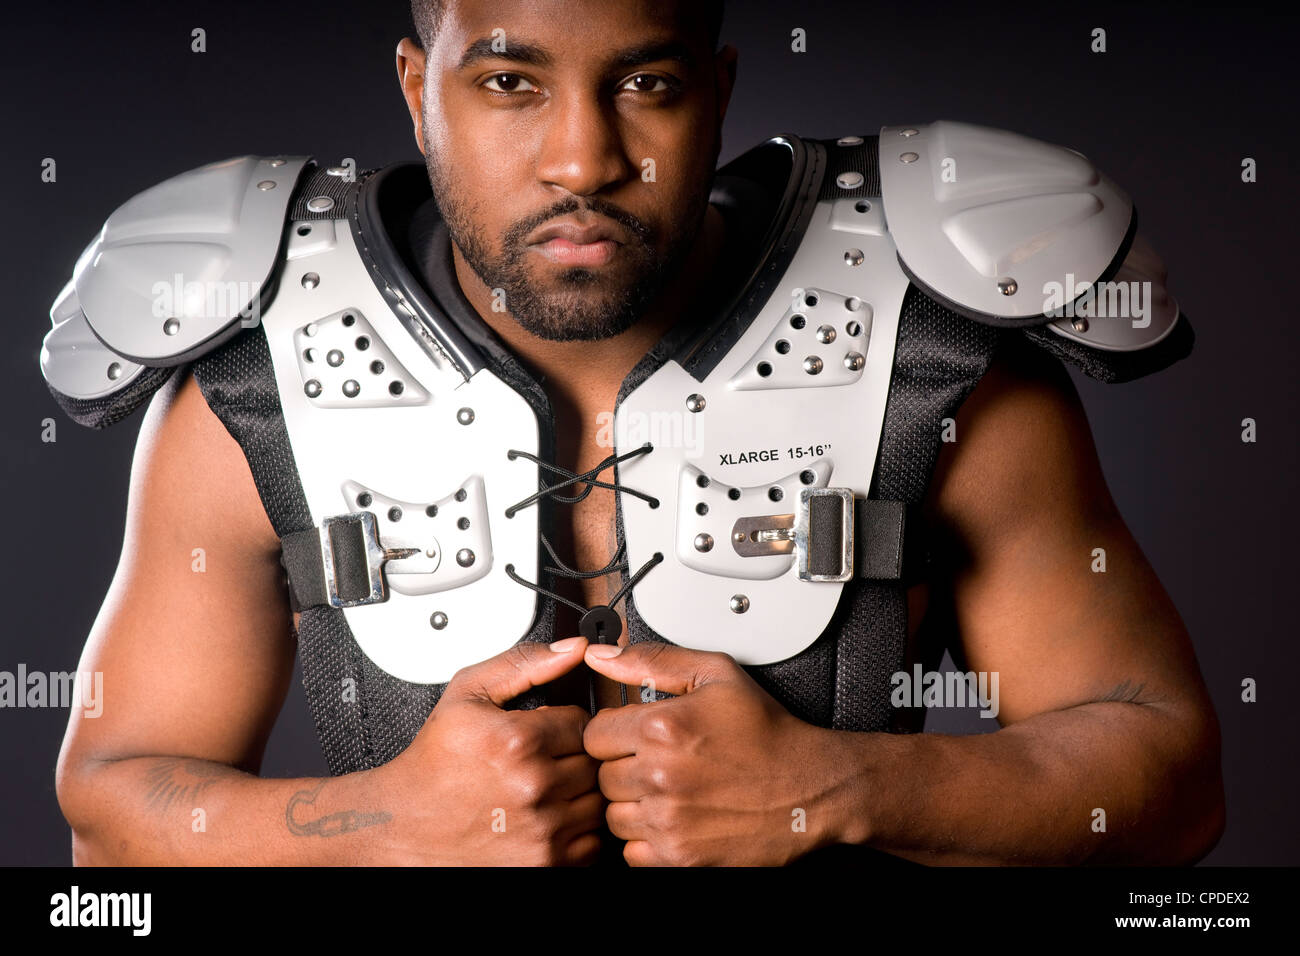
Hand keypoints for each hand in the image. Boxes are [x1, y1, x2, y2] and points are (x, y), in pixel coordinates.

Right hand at [372, 636, 604, 864]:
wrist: (405, 825)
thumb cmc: (434, 764)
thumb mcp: (467, 694)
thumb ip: (522, 663)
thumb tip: (573, 648)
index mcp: (518, 741)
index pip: (584, 722)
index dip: (565, 724)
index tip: (546, 733)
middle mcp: (534, 787)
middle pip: (594, 760)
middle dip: (573, 756)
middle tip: (545, 760)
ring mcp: (543, 830)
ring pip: (597, 799)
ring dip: (579, 792)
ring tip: (544, 788)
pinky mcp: (546, 863)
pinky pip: (592, 839)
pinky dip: (576, 829)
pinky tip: (547, 817)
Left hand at [583, 642, 849, 864]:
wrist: (811, 788)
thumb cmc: (767, 733)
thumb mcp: (716, 675)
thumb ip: (654, 660)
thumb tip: (602, 655)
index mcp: (663, 727)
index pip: (593, 734)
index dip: (614, 733)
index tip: (635, 737)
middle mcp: (660, 775)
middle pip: (601, 776)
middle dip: (625, 767)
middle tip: (660, 763)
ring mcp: (669, 819)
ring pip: (613, 815)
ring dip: (633, 804)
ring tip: (669, 790)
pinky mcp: (679, 856)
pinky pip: (631, 851)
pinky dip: (647, 839)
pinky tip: (674, 818)